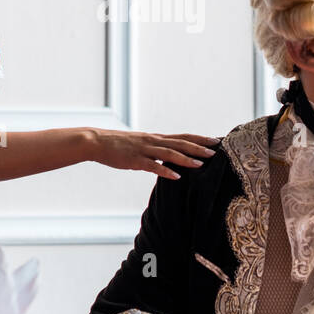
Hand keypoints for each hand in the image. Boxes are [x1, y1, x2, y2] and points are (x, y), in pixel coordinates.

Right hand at [87, 128, 220, 178]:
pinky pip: (152, 166)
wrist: (98, 142)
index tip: (215, 141)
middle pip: (180, 143)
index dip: (199, 139)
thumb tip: (171, 158)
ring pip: (169, 153)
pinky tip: (176, 176)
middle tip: (215, 152)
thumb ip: (156, 150)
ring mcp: (144, 150)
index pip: (183, 137)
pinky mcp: (135, 160)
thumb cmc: (120, 145)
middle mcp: (153, 141)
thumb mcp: (142, 144)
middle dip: (198, 148)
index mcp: (156, 138)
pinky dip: (165, 171)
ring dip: (185, 159)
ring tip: (200, 164)